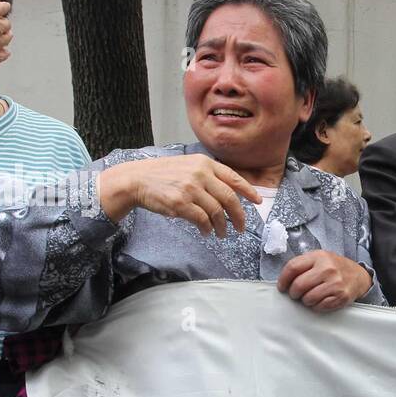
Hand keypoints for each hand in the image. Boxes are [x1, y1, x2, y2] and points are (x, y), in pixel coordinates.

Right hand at [0, 0, 12, 85]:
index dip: (2, 7)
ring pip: (4, 40)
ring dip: (7, 36)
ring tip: (7, 35)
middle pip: (2, 25)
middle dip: (5, 22)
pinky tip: (3, 51)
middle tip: (5, 22)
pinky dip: (4, 52)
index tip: (6, 6)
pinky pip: (0, 56)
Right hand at [98, 154, 257, 235]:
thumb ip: (209, 176)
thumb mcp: (188, 166)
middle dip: (238, 215)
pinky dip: (207, 228)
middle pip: (229, 198)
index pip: (233, 178)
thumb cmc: (164, 175)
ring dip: (222, 226)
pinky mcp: (180, 203)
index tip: (258, 201)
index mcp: (205, 163)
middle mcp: (200, 173)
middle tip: (241, 227)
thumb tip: (230, 196)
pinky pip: (202, 220)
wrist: (137, 179)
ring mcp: (190, 188)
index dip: (248, 191)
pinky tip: (206, 232)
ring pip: (217, 212)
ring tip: (222, 233)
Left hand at [277, 250, 371, 310]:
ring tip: (309, 296)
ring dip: (305, 300)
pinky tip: (320, 300)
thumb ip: (302, 265)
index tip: (282, 287)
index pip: (292, 267)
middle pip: (298, 285)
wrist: (358, 276)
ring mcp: (335, 283)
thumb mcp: (319, 258)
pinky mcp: (341, 297)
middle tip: (296, 294)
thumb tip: (284, 280)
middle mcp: (327, 269)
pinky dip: (316, 306)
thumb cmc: (334, 268)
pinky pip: (319, 306)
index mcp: (319, 256)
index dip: (283, 280)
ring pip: (308, 298)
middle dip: (293, 293)